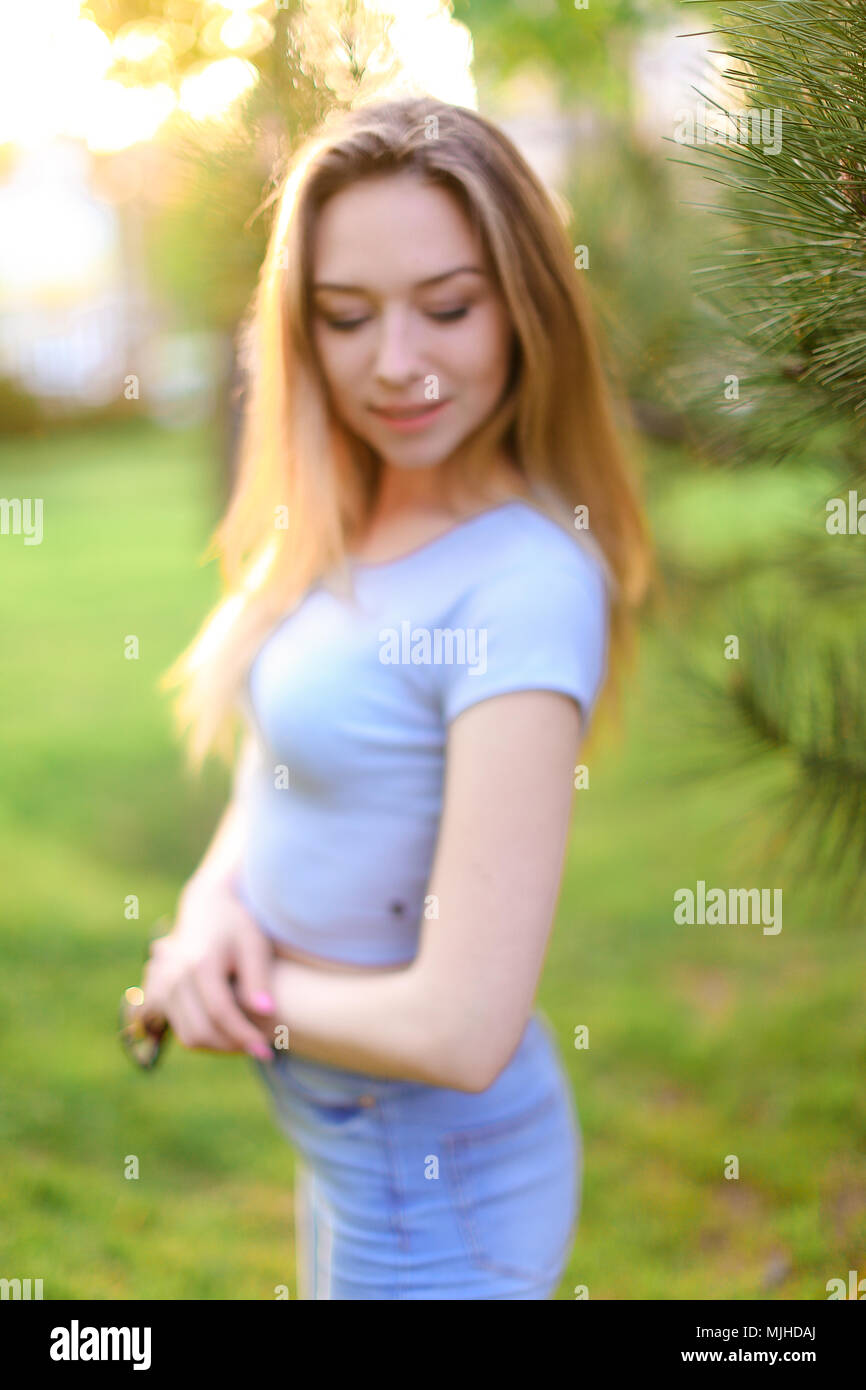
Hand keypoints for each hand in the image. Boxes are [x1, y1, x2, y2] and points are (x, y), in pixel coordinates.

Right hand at [136, 876, 276, 1060]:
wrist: (208, 907)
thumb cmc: (238, 925)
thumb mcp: (254, 945)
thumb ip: (258, 979)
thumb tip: (266, 1013)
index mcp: (199, 963)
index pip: (221, 1013)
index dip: (243, 1036)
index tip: (267, 1051)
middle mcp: (175, 976)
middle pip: (201, 1030)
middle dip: (233, 1046)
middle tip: (262, 1048)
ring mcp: (163, 986)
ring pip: (189, 1035)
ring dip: (219, 1046)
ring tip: (247, 1040)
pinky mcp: (159, 994)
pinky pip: (181, 1030)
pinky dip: (205, 1039)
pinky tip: (229, 1033)